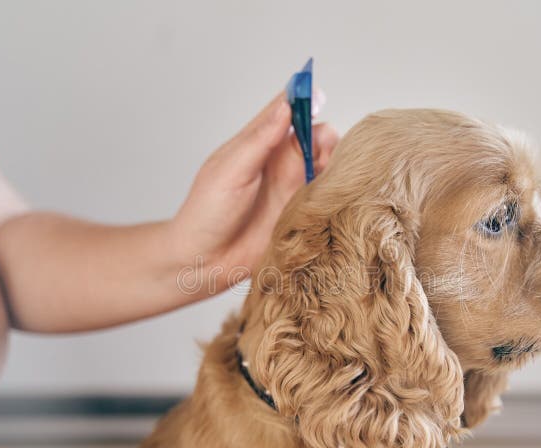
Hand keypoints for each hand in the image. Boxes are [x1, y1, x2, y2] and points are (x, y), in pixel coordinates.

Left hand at [171, 92, 338, 293]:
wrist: (205, 259)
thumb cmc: (207, 211)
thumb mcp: (230, 170)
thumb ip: (260, 139)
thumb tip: (286, 106)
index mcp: (257, 143)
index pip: (285, 111)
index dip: (302, 98)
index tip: (317, 95)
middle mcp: (278, 161)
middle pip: (313, 136)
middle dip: (324, 135)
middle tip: (322, 146)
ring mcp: (291, 186)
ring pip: (325, 163)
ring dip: (333, 161)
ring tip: (326, 169)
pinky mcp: (301, 212)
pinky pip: (326, 194)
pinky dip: (335, 188)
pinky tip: (333, 190)